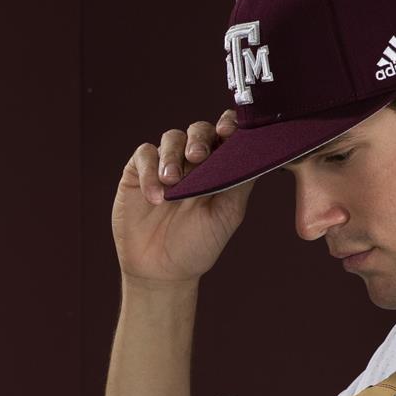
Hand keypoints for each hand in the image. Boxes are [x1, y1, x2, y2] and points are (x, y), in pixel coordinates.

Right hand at [111, 109, 254, 285]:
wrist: (162, 270)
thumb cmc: (198, 243)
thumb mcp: (227, 214)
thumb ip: (240, 182)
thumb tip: (257, 152)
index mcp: (220, 166)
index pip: (227, 134)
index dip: (229, 124)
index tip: (228, 132)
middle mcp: (193, 160)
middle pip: (199, 130)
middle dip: (199, 139)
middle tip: (197, 157)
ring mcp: (166, 163)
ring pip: (171, 139)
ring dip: (172, 156)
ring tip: (172, 182)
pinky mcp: (138, 172)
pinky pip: (144, 156)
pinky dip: (149, 172)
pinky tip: (155, 197)